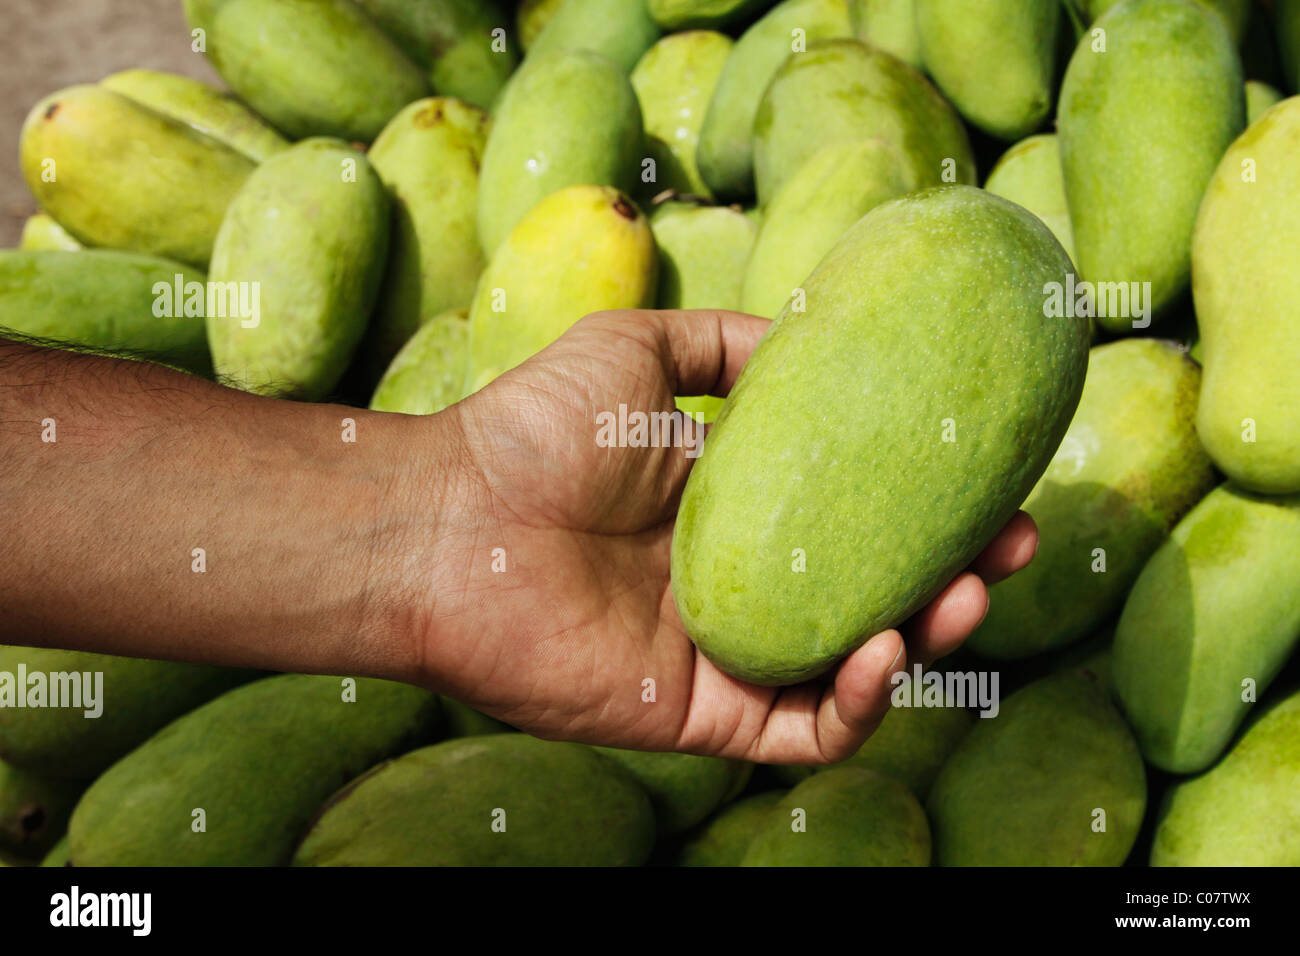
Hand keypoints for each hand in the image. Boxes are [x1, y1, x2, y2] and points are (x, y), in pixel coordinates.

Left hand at [401, 309, 1037, 763]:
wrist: (451, 520)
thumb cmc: (529, 431)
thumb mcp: (634, 349)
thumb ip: (717, 342)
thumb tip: (802, 333)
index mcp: (728, 509)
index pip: (849, 517)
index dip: (925, 505)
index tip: (993, 481)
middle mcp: (735, 584)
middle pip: (870, 595)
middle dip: (953, 576)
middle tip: (1010, 547)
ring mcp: (722, 654)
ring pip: (853, 669)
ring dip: (926, 638)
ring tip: (967, 594)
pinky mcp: (701, 714)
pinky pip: (805, 731)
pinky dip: (861, 703)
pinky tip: (889, 648)